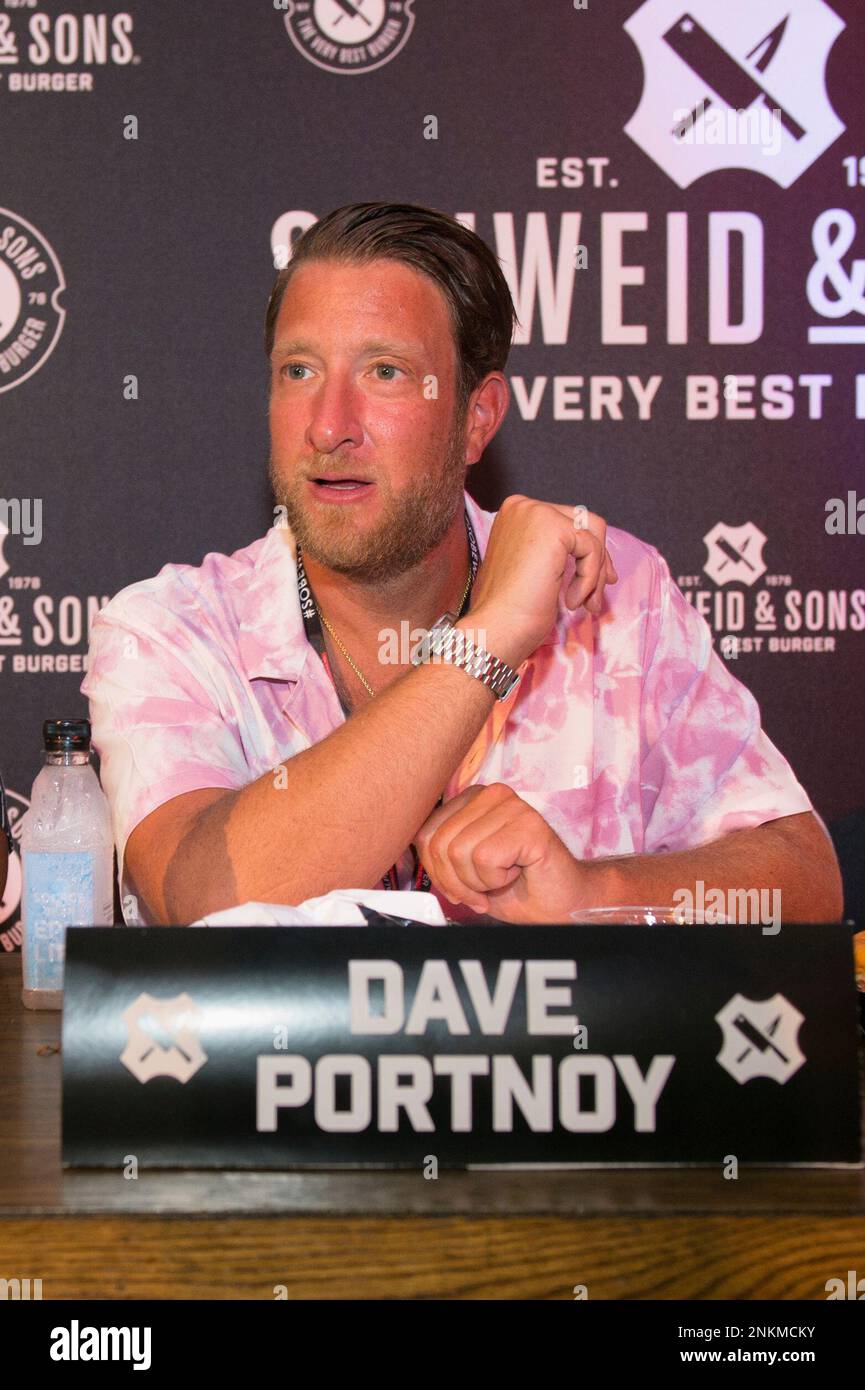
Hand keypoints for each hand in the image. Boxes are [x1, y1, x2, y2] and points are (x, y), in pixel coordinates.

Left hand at [414, 782, 587, 922]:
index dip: (437, 872)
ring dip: (479, 882)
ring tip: (501, 878)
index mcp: (470, 799)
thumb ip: (438, 852)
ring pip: (460, 852)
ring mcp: (511, 805)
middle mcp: (490, 794)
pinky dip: (496, 880)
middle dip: (456, 882)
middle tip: (482, 891)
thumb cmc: (515, 887)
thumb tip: (401, 847)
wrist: (560, 903)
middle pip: (439, 844)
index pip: (425, 834)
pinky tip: (516, 873)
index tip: (461, 887)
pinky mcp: (528, 823)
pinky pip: (485, 859)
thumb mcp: (464, 868)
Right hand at [462, 495, 616, 667]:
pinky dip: (590, 579)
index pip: (568, 522)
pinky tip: (572, 602)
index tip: (595, 583)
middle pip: (585, 523)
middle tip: (596, 597)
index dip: (587, 553)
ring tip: (585, 605)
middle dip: (598, 561)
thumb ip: (556, 553)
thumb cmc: (510, 610)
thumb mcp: (533, 570)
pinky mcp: (554, 528)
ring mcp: (538, 513)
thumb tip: (598, 555)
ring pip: (593, 536)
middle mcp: (524, 506)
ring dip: (595, 575)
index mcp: (515, 513)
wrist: (496, 627)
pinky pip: (592, 549)